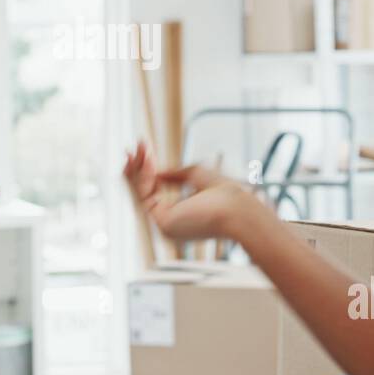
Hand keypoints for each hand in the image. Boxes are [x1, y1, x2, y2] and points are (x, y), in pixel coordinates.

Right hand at [122, 140, 271, 243]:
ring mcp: (165, 225)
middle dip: (137, 169)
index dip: (147, 173)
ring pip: (141, 195)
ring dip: (137, 169)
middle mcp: (170, 224)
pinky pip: (145, 196)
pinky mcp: (164, 223)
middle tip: (132, 149)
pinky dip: (143, 176)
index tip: (144, 152)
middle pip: (144, 195)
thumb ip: (174, 174)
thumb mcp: (197, 175)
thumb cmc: (229, 196)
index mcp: (180, 217)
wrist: (241, 211)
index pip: (155, 195)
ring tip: (138, 149)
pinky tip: (147, 160)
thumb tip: (155, 170)